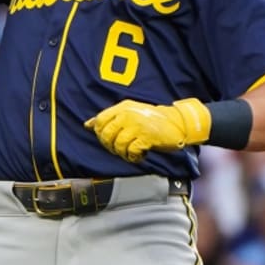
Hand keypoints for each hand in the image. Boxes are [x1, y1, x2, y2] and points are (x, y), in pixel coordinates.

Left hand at [85, 98, 209, 162]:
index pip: (100, 120)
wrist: (177, 123)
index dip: (101, 134)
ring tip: (132, 152)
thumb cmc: (152, 120)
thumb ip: (109, 117)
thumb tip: (87, 124)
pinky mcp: (146, 137)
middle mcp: (128, 114)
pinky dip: (134, 157)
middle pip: (106, 135)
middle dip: (111, 146)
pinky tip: (140, 154)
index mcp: (123, 107)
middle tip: (121, 148)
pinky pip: (131, 151)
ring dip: (123, 153)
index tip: (110, 139)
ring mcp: (137, 125)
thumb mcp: (130, 112)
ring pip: (118, 145)